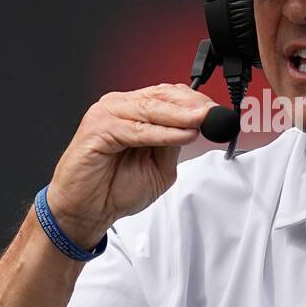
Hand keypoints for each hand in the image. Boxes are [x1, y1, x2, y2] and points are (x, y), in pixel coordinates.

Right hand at [46, 84, 216, 247]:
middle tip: (216, 114)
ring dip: (180, 117)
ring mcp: (106, 115)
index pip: (168, 95)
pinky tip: (182, 135)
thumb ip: (173, 144)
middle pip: (161, 97)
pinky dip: (162, 133)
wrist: (86, 211)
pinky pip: (136, 129)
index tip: (218, 112)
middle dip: (192, 106)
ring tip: (204, 121)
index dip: (195, 102)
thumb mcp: (158, 166)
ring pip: (150, 109)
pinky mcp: (97, 130)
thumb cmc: (114, 189)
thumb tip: (196, 128)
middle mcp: (118, 107)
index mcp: (132, 110)